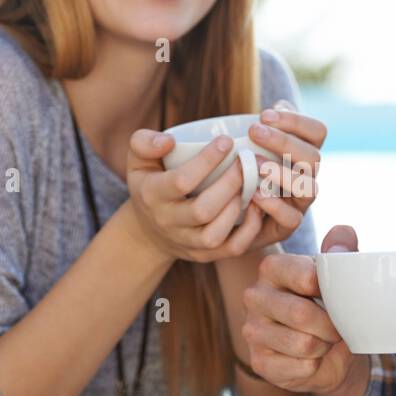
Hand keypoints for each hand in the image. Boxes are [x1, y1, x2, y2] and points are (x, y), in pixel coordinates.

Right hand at [125, 129, 264, 262]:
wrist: (148, 231)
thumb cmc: (150, 183)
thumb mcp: (138, 160)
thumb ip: (144, 143)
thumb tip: (168, 141)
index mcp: (152, 194)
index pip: (181, 181)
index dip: (207, 160)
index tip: (227, 141)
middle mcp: (167, 222)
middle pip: (202, 210)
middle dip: (230, 184)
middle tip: (246, 162)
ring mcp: (186, 242)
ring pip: (215, 234)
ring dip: (238, 208)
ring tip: (251, 184)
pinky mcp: (204, 255)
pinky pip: (232, 248)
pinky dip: (250, 229)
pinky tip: (257, 206)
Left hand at [241, 100, 324, 251]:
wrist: (230, 215)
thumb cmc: (243, 171)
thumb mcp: (252, 145)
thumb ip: (268, 126)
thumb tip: (279, 105)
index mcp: (304, 153)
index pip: (317, 132)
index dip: (296, 121)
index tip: (264, 115)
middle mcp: (308, 177)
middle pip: (314, 157)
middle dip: (284, 142)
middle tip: (253, 132)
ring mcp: (300, 203)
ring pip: (308, 188)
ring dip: (282, 173)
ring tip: (254, 164)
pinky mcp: (287, 226)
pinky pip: (291, 218)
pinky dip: (273, 205)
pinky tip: (253, 193)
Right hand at [241, 225, 366, 395]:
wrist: (329, 350)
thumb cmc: (331, 306)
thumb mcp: (340, 276)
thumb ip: (342, 252)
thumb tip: (344, 234)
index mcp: (272, 268)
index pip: (305, 277)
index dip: (330, 292)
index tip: (337, 297)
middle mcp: (254, 296)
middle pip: (302, 314)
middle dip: (331, 326)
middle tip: (337, 327)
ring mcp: (252, 330)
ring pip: (303, 344)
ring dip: (324, 346)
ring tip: (323, 341)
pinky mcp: (260, 361)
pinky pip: (300, 367)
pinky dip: (316, 366)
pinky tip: (311, 359)